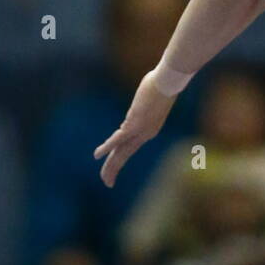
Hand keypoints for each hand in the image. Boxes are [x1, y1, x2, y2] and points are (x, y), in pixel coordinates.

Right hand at [93, 71, 176, 186]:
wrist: (169, 82)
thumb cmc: (163, 83)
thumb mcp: (153, 96)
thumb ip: (145, 101)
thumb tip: (144, 96)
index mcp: (150, 129)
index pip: (131, 146)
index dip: (120, 155)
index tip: (113, 163)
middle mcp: (145, 134)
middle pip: (125, 154)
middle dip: (115, 169)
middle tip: (108, 183)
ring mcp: (139, 130)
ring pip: (121, 152)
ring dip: (111, 166)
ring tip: (105, 179)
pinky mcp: (133, 124)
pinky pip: (116, 139)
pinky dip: (106, 147)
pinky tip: (96, 155)